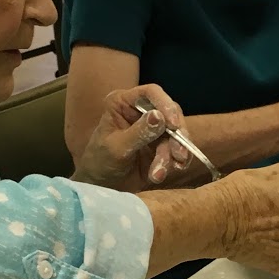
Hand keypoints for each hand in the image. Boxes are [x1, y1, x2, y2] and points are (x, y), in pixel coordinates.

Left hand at [72, 84, 192, 189]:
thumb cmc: (100, 161)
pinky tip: (162, 174)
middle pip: (170, 113)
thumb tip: (159, 117)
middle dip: (176, 136)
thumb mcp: (117, 147)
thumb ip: (138, 133)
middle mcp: (141, 111)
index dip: (165, 105)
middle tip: (178, 155)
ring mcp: (154, 128)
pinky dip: (175, 162)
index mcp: (124, 103)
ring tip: (158, 174)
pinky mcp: (162, 144)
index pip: (150, 93)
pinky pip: (177, 149)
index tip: (173, 125)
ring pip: (176, 134)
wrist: (103, 185)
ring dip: (173, 155)